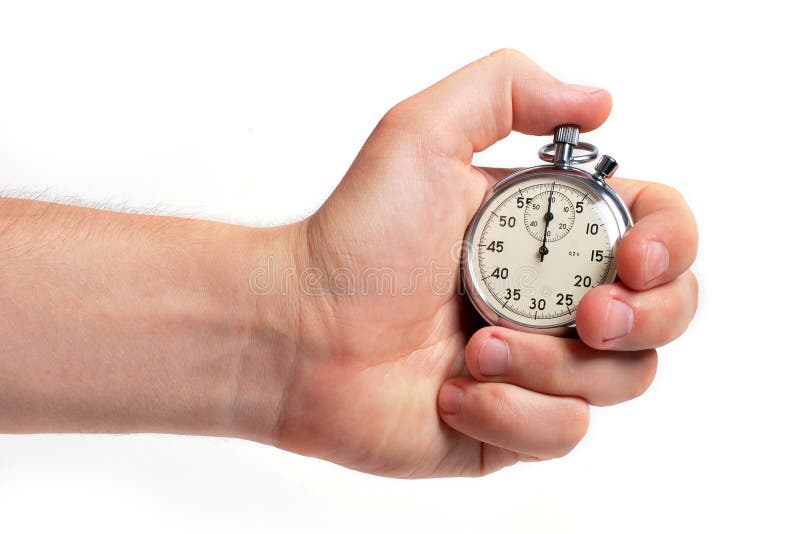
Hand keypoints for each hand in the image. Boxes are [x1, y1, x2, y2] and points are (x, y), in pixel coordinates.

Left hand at [238, 49, 698, 476]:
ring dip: (550, 366)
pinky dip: (512, 414)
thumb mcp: (422, 135)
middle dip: (644, 318)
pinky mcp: (512, 424)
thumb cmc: (354, 238)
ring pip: (620, 380)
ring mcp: (538, 364)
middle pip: (665, 314)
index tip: (633, 260)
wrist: (298, 334)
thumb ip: (507, 92)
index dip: (671, 245)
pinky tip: (453, 392)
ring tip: (475, 347)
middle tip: (587, 316)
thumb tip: (598, 101)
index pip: (659, 233)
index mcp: (549, 233)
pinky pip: (563, 433)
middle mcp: (553, 297)